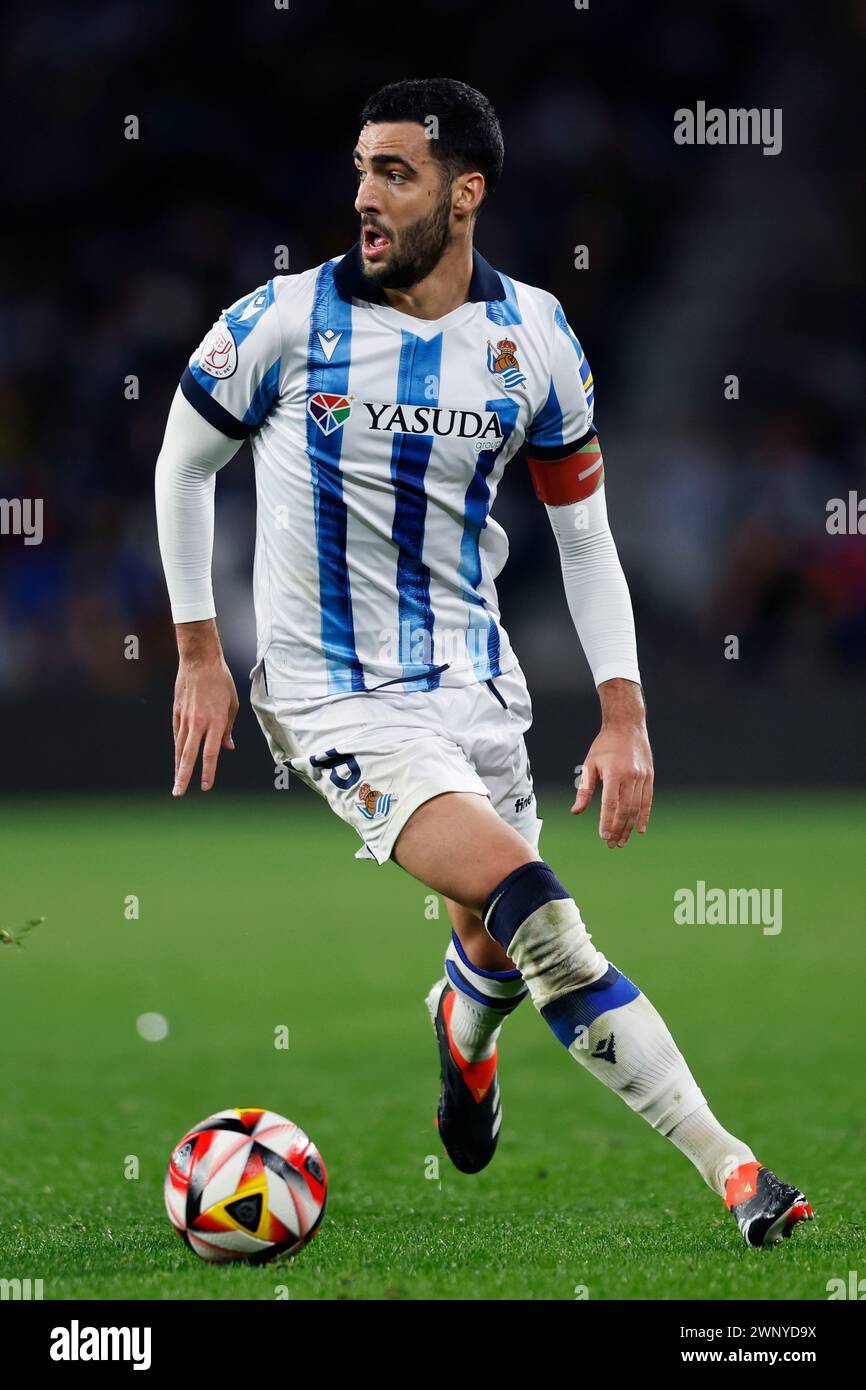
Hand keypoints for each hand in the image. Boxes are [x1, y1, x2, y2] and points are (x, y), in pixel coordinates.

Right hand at [172, 623, 237, 795]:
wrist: (199, 661)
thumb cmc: (221, 682)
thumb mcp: (232, 705)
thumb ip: (228, 729)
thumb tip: (227, 748)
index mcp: (216, 722)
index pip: (211, 753)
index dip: (208, 772)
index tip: (206, 786)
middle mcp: (199, 723)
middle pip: (189, 755)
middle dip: (184, 777)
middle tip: (178, 794)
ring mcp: (185, 718)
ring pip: (180, 748)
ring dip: (177, 767)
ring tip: (176, 784)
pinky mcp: (177, 712)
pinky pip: (177, 735)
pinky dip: (178, 748)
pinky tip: (177, 760)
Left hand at [571, 681, 653, 847]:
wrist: (627, 726)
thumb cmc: (604, 746)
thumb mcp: (590, 765)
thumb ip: (584, 789)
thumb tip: (576, 811)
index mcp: (614, 774)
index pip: (610, 804)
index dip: (607, 822)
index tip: (603, 837)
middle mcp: (631, 777)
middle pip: (625, 810)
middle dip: (618, 830)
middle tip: (612, 845)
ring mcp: (642, 777)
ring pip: (636, 808)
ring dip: (629, 827)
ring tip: (622, 842)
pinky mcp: (649, 777)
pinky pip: (647, 800)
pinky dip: (644, 816)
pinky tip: (640, 830)